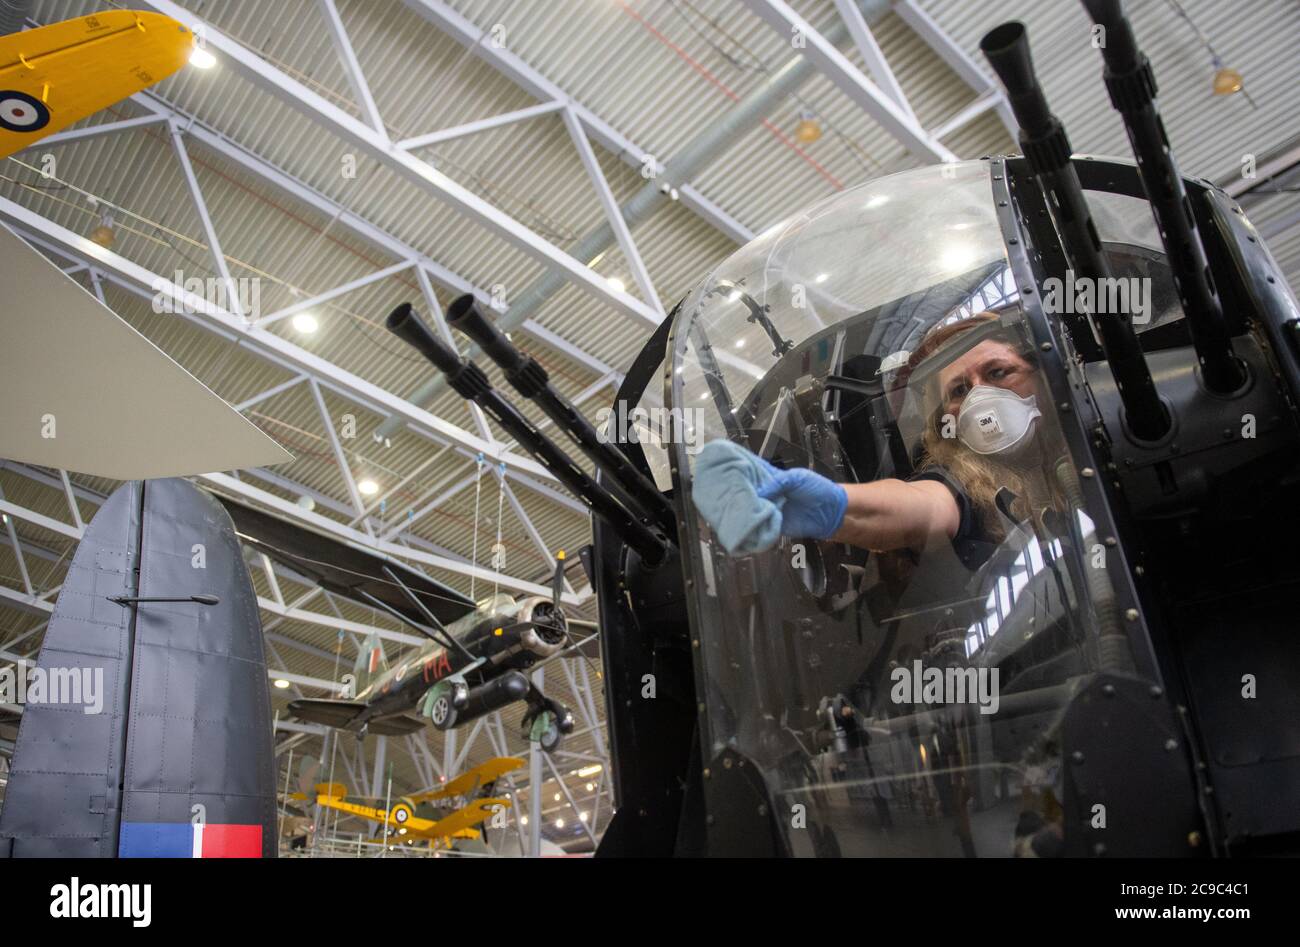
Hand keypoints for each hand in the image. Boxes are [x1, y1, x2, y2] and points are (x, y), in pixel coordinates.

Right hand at [692, 440, 846, 554]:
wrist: (830, 512)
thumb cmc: (817, 489)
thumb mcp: (797, 478)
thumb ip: (777, 483)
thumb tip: (758, 493)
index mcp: (769, 475)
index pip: (748, 469)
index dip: (734, 467)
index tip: (717, 465)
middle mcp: (764, 491)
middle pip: (742, 490)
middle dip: (729, 490)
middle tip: (711, 491)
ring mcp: (766, 507)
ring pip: (746, 507)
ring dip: (735, 509)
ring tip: (717, 509)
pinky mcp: (770, 523)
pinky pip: (755, 524)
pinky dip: (747, 525)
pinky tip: (735, 524)